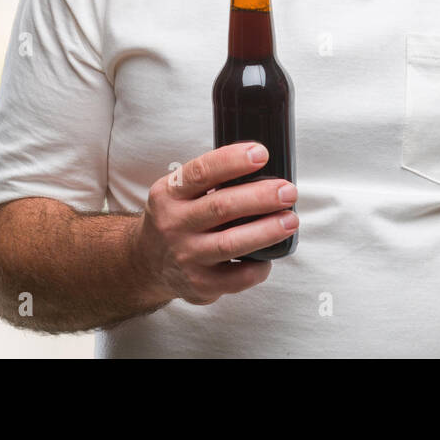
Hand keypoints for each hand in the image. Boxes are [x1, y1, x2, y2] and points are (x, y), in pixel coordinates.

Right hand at [134, 143, 298, 305]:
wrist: (148, 263)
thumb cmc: (179, 218)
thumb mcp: (179, 192)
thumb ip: (210, 179)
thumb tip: (264, 168)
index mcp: (170, 194)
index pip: (201, 172)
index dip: (232, 161)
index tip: (261, 154)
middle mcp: (173, 224)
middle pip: (221, 207)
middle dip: (261, 197)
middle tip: (288, 192)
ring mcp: (186, 256)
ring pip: (231, 243)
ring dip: (267, 231)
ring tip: (291, 221)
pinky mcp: (199, 285)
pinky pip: (237, 278)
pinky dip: (259, 267)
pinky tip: (269, 256)